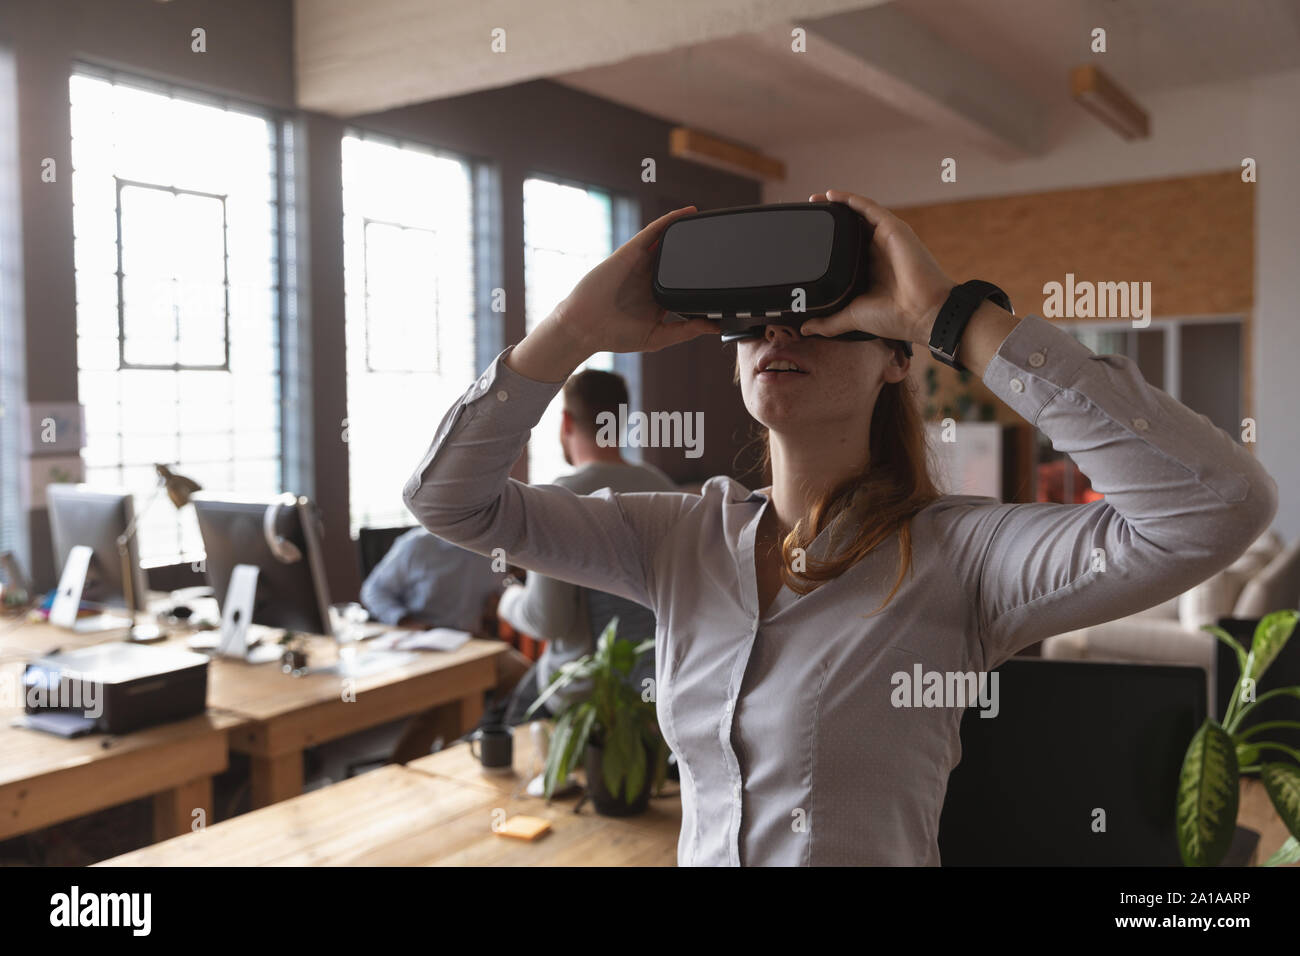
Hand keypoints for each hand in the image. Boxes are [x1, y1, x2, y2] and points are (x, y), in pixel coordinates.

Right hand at [552, 205, 720, 354]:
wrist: (585, 325)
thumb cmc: (615, 334)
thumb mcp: (657, 337)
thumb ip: (685, 331)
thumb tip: (714, 327)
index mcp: (659, 298)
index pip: (686, 282)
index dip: (704, 275)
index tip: (727, 272)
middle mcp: (651, 278)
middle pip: (680, 259)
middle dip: (699, 249)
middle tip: (724, 242)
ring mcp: (642, 263)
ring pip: (670, 242)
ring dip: (688, 230)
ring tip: (711, 221)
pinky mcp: (633, 252)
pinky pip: (655, 231)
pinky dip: (671, 221)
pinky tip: (688, 213)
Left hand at [797, 190, 955, 344]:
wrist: (922, 312)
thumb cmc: (894, 317)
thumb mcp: (852, 317)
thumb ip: (829, 323)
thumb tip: (806, 329)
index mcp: (871, 272)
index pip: (846, 252)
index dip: (828, 245)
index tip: (807, 240)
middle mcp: (878, 253)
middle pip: (850, 231)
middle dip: (830, 223)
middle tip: (808, 216)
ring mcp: (886, 239)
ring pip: (857, 216)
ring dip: (837, 206)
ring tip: (815, 200)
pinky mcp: (893, 228)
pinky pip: (868, 207)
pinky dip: (850, 199)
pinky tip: (831, 195)